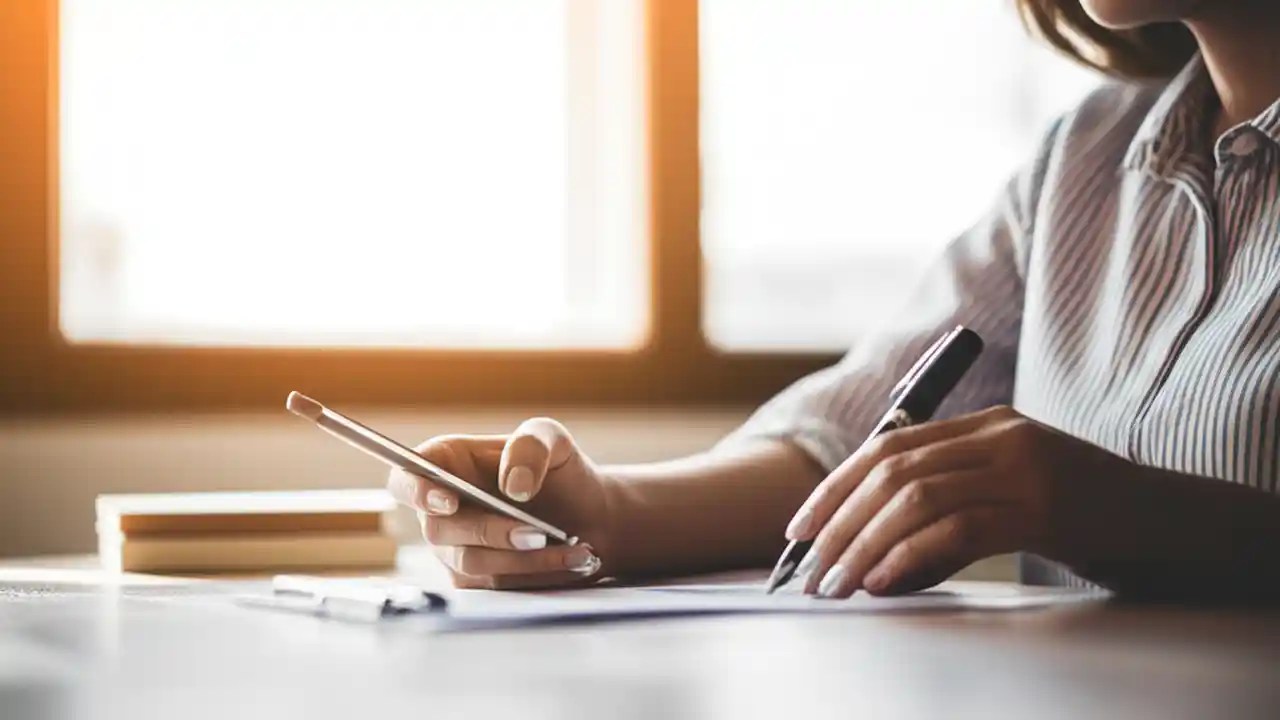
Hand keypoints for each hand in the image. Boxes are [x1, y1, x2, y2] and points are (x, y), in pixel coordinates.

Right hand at [387, 418, 614, 589]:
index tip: (448, 501)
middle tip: (536, 532)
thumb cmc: (561, 471)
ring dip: (519, 557)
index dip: (416, 491)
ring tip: (569, 547)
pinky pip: (493, 585)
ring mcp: (455, 547)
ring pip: (469, 562)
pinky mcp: (477, 580)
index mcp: (448, 464)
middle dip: (489, 531)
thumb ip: (530, 447)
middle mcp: (442, 508)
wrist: (591, 516)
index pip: (406, 477)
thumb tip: (512, 486)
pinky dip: (535, 573)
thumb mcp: (552, 440)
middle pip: (439, 528)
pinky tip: (573, 559)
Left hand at [785, 405, 1122, 596]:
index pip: (888, 446)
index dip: (836, 487)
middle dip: (840, 522)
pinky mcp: (1045, 507)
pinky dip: (911, 556)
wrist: (1167, 518)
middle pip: (892, 470)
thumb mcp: (1011, 490)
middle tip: (810, 569)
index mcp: (986, 424)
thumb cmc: (1082, 512)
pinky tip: (884, 580)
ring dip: (866, 545)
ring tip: (838, 583)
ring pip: (916, 498)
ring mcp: (1023, 467)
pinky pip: (958, 528)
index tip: (801, 529)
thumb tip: (871, 555)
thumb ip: (950, 505)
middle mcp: (999, 436)